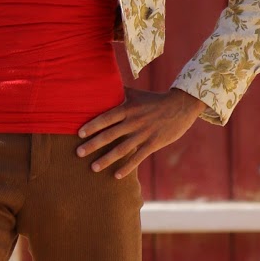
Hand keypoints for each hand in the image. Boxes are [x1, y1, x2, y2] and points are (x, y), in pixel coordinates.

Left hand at [76, 86, 201, 179]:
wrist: (181, 105)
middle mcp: (134, 121)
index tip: (79, 134)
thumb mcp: (137, 94)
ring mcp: (144, 134)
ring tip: (93, 168)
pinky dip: (127, 167)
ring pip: (122, 149)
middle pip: (110, 135)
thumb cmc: (155, 100)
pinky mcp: (154, 143)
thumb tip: (103, 84)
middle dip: (93, 145)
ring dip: (106, 159)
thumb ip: (120, 92)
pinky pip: (138, 157)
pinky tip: (116, 176)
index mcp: (129, 108)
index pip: (106, 117)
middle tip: (78, 153)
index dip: (92, 125)